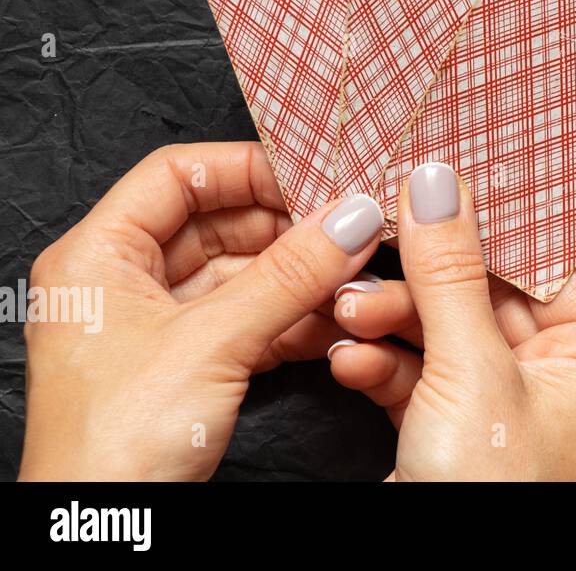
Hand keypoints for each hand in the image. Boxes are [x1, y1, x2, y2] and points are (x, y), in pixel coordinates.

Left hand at [19, 143, 384, 480]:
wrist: (103, 537)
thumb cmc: (113, 446)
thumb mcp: (213, 343)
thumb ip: (290, 274)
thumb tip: (352, 217)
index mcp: (98, 256)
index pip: (178, 176)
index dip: (247, 167)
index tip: (314, 174)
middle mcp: (121, 282)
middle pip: (216, 223)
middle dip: (286, 226)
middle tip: (349, 223)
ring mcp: (153, 325)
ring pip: (238, 274)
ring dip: (297, 275)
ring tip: (351, 272)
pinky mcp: (183, 365)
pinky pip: (246, 319)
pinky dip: (290, 317)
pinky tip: (334, 318)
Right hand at [329, 163, 575, 480]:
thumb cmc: (487, 499)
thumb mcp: (469, 374)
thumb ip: (451, 272)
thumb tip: (438, 181)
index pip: (552, 263)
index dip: (499, 216)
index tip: (449, 171)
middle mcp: (554, 385)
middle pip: (487, 294)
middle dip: (423, 273)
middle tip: (374, 236)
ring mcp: (499, 412)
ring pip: (443, 334)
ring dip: (390, 317)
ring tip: (348, 308)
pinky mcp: (449, 438)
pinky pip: (416, 380)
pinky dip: (379, 365)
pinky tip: (348, 358)